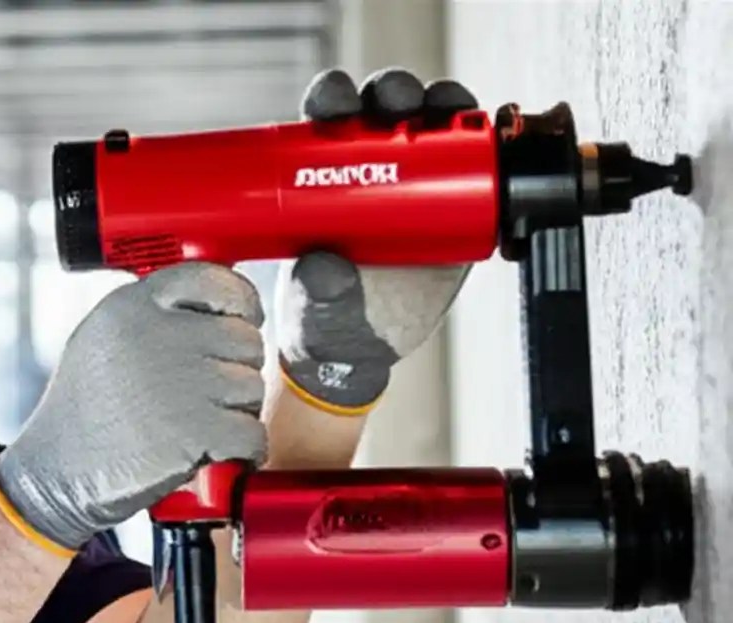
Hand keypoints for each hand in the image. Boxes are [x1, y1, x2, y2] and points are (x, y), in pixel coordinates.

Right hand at [0, 262, 267, 555]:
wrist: (57, 475)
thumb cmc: (82, 413)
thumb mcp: (102, 339)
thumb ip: (153, 316)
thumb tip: (219, 308)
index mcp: (132, 306)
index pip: (216, 279)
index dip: (240, 303)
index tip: (242, 323)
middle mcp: (158, 335)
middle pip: (244, 338)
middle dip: (236, 370)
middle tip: (208, 396)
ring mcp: (181, 381)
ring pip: (252, 387)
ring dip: (238, 412)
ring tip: (199, 426)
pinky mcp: (197, 429)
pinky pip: (252, 432)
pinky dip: (242, 451)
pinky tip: (212, 454)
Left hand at [276, 67, 477, 412]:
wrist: (359, 355)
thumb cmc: (323, 320)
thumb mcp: (314, 308)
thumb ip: (318, 291)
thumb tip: (325, 267)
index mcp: (320, 179)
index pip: (325, 122)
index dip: (331, 99)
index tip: (334, 105)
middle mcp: (368, 172)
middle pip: (381, 109)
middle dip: (390, 92)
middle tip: (394, 105)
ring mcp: (415, 188)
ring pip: (431, 126)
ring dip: (439, 106)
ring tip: (442, 112)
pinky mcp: (453, 211)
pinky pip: (473, 168)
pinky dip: (482, 144)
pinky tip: (484, 136)